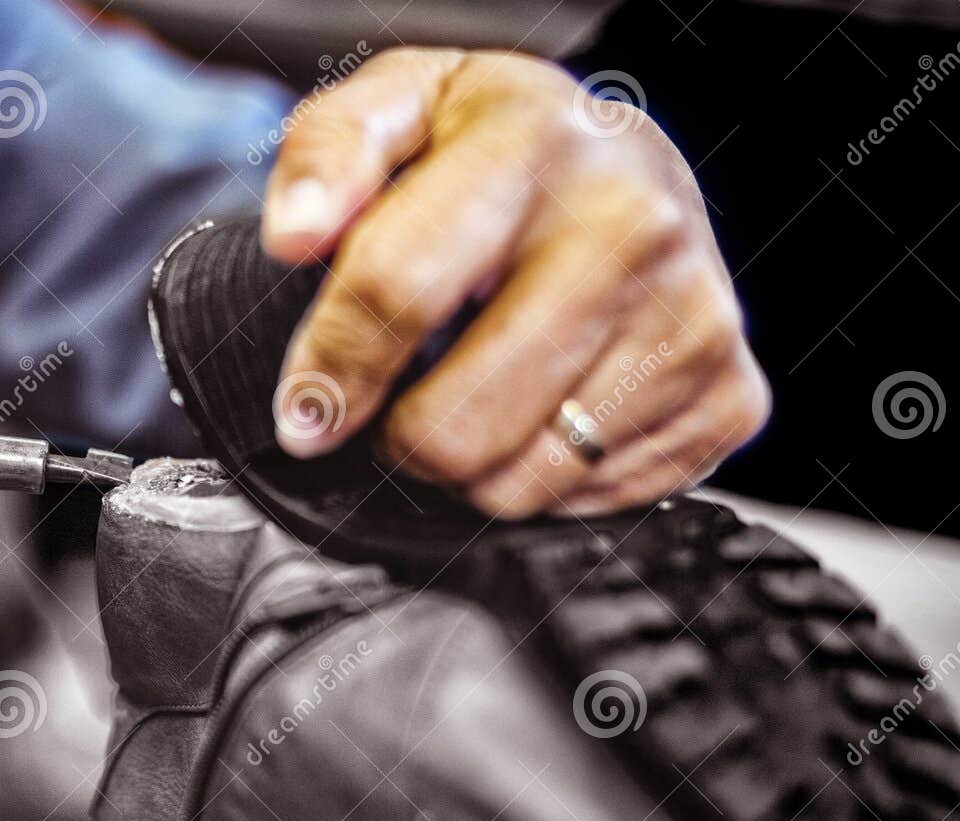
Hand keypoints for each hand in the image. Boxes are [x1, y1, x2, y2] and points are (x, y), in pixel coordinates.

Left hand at [262, 49, 768, 517]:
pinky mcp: (730, 396)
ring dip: (470, 466)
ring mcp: (695, 319)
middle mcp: (636, 226)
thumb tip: (296, 233)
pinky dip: (547, 481)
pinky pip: (592, 503)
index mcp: (537, 144)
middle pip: (456, 424)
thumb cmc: (494, 149)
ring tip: (477, 394)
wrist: (622, 165)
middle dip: (400, 434)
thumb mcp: (397, 111)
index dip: (329, 370)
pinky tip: (544, 409)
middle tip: (404, 399)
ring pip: (520, 483)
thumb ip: (327, 157)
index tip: (304, 412)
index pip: (398, 289)